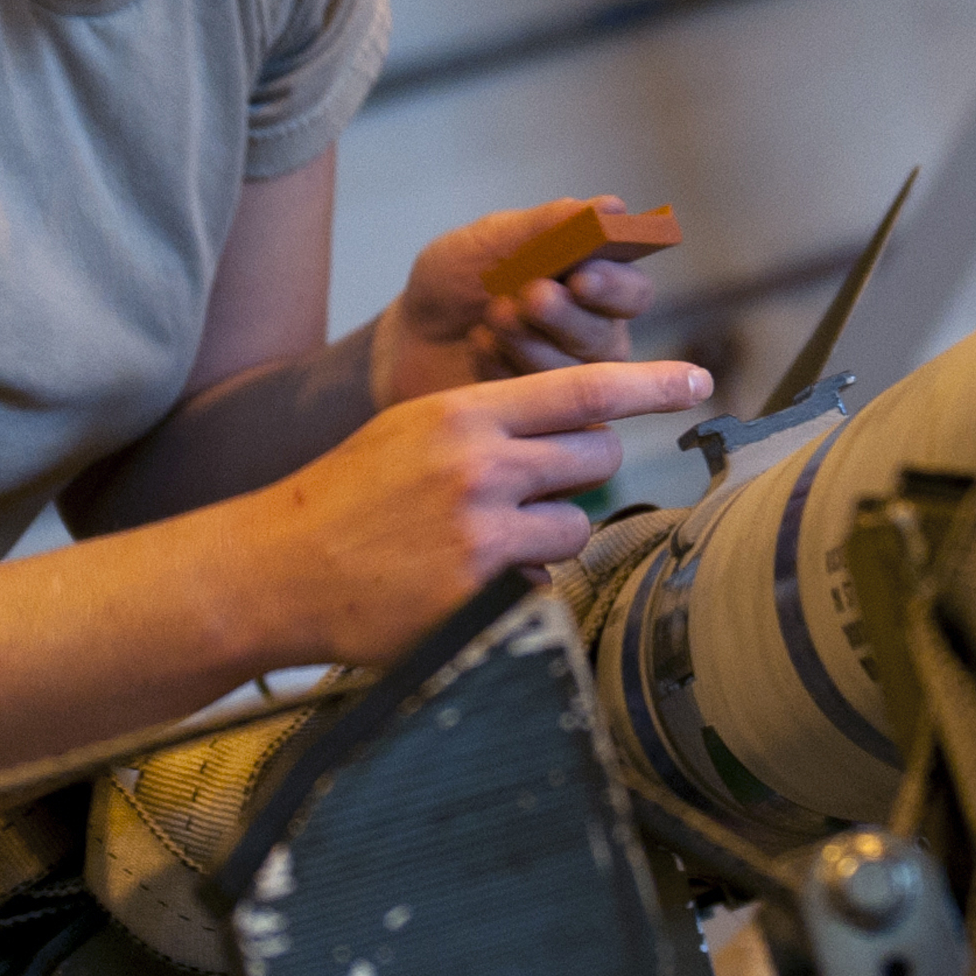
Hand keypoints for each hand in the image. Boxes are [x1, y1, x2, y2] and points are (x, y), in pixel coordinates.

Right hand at [246, 357, 710, 665]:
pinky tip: (465, 582)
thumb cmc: (345, 496)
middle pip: (596, 458)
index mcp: (463, 414)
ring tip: (485, 540)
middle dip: (582, 472)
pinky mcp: (477, 596)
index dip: (649, 383)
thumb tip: (574, 432)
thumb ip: (491, 427)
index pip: (581, 387)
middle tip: (536, 485)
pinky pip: (542, 586)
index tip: (698, 378)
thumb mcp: (411, 431)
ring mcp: (480, 536)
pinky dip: (521, 585)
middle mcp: (480, 468)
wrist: (276, 568)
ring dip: (550, 535)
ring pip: (575, 527)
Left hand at [374, 196, 664, 399]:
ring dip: (532, 341)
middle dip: (567, 316)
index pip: (633, 292)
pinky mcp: (538, 420)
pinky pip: (540, 407)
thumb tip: (610, 207)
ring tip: (493, 316)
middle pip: (608, 338)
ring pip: (576, 376)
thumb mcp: (490, 241)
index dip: (614, 286)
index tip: (582, 276)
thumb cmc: (455, 281)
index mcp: (593, 287)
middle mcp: (591, 337)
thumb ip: (546, 226)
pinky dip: (505, 368)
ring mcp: (565, 383)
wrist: (406, 338)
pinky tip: (478, 345)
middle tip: (530, 295)